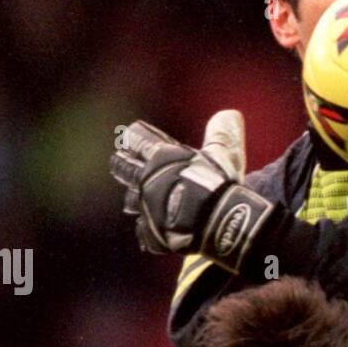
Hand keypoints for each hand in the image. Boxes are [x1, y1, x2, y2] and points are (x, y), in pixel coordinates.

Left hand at [110, 110, 274, 272]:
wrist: (218, 221)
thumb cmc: (219, 184)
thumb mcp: (222, 155)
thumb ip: (221, 136)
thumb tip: (230, 114)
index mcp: (160, 157)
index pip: (138, 140)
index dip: (134, 138)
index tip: (130, 137)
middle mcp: (147, 181)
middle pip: (124, 168)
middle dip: (122, 164)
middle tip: (118, 160)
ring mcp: (147, 208)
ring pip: (131, 200)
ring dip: (134, 199)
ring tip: (134, 200)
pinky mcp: (153, 232)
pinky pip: (144, 232)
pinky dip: (148, 231)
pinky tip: (151, 231)